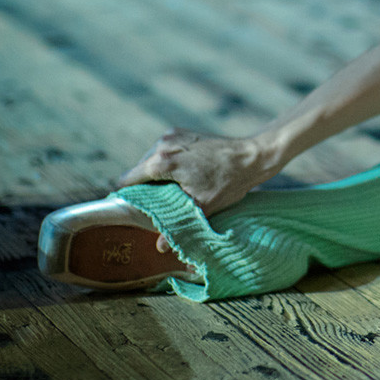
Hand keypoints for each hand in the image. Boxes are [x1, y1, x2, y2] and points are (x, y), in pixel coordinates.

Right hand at [117, 128, 277, 248]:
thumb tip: (160, 247)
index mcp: (161, 162)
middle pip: (138, 170)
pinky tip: (182, 174)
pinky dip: (168, 162)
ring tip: (172, 190)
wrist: (252, 155)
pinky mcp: (181, 131)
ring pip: (150, 159)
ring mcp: (172, 135)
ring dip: (156, 174)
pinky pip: (164, 150)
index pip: (127, 180)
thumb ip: (178, 224)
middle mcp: (162, 144)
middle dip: (144, 186)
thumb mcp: (203, 206)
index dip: (127, 196)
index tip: (132, 208)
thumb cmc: (229, 181)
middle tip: (157, 203)